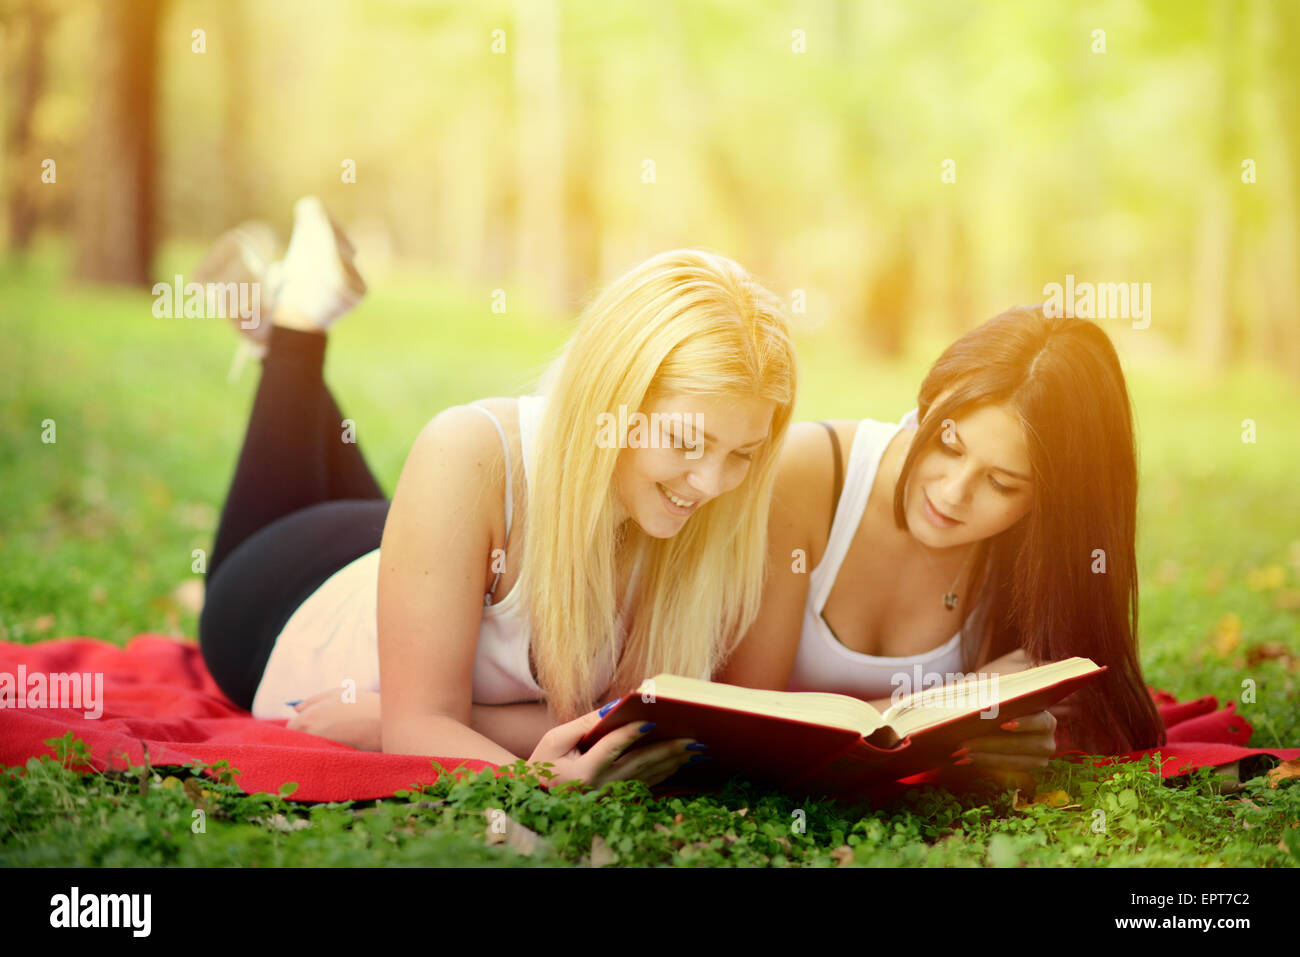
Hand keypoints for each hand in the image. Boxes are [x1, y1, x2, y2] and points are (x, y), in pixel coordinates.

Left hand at [285, 689, 382, 750]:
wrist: (391, 724)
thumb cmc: (365, 704)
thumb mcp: (340, 694)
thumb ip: (314, 700)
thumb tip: (296, 709)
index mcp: (308, 718)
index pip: (291, 728)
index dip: (302, 725)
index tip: (313, 724)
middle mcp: (311, 737)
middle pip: (299, 742)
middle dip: (307, 737)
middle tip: (326, 732)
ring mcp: (322, 753)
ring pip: (312, 751)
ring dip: (319, 746)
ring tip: (338, 739)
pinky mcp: (334, 764)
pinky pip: (325, 759)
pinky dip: (330, 755)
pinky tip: (345, 747)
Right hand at [527, 707, 697, 789]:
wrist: (537, 796)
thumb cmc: (545, 764)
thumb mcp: (555, 739)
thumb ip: (584, 723)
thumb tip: (614, 707)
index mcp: (582, 774)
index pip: (611, 749)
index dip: (631, 733)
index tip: (651, 720)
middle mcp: (599, 789)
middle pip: (639, 765)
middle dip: (667, 750)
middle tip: (692, 739)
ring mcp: (610, 799)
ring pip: (647, 777)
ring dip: (672, 762)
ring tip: (694, 749)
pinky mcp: (617, 802)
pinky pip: (646, 786)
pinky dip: (665, 774)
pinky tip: (680, 762)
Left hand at [949, 709, 1056, 790]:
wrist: (1008, 726)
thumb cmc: (1004, 708)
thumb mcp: (1004, 701)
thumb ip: (997, 702)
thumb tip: (979, 706)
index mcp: (1046, 721)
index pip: (1041, 722)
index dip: (1025, 724)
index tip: (1004, 725)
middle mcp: (1046, 743)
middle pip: (1019, 745)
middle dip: (989, 745)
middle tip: (965, 744)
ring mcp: (1038, 761)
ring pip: (1012, 762)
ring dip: (985, 758)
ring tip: (963, 755)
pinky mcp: (1026, 773)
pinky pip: (1006, 773)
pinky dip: (985, 766)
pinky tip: (967, 761)